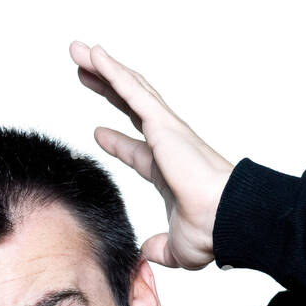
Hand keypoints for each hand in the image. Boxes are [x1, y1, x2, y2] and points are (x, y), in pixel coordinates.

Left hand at [68, 41, 234, 269]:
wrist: (225, 220)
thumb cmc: (211, 233)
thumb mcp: (177, 248)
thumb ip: (160, 248)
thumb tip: (147, 253)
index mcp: (169, 172)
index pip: (137, 151)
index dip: (117, 142)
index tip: (98, 133)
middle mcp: (168, 145)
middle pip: (130, 109)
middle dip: (107, 91)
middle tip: (85, 74)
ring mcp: (165, 131)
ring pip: (130, 91)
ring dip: (104, 71)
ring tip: (80, 52)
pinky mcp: (163, 124)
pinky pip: (133, 91)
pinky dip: (113, 71)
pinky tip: (94, 55)